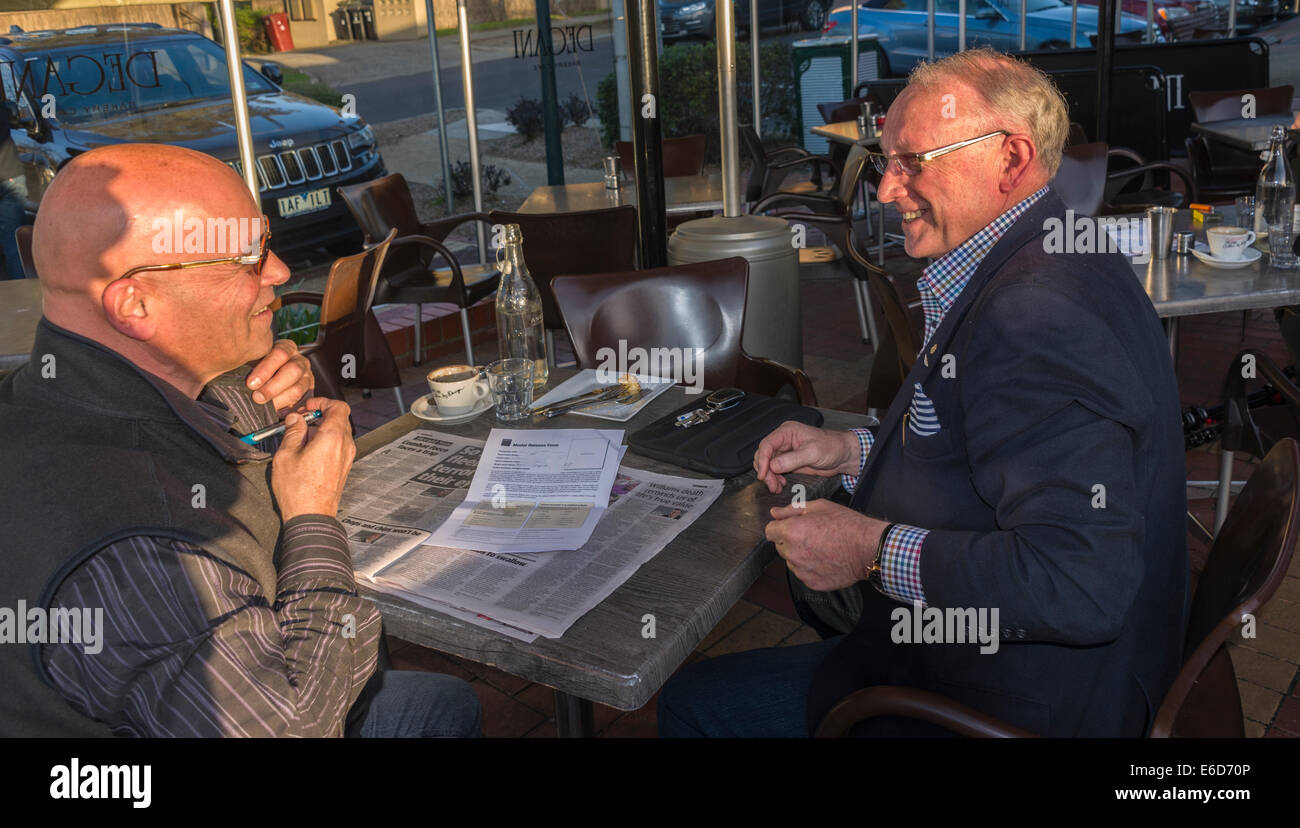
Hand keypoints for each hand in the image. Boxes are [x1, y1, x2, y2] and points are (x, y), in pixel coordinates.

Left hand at [247, 339, 313, 410]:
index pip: (280, 354)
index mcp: (286, 348)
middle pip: (293, 370)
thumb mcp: (253, 363)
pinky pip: (301, 402)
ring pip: (298, 388)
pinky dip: (289, 408)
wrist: (270, 382)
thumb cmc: (258, 372)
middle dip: (273, 386)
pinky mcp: (308, 392)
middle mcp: (299, 360)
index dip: (265, 370)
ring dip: (280, 399)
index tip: (250, 384)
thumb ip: (246, 366)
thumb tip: (228, 373)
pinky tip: (277, 411)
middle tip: (257, 397)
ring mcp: (306, 376)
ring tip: (266, 406)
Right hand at [271, 398, 354, 519]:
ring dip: (321, 428)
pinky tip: (306, 450)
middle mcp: (345, 446)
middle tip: (299, 420)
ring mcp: (346, 457)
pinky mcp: (343, 467)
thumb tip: (295, 418)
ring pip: (338, 432)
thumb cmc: (298, 490)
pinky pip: (337, 445)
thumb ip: (292, 432)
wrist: (311, 516)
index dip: (323, 402)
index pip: (339, 407)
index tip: (307, 406)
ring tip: (299, 436)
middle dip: (319, 414)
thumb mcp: (286, 455)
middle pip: (339, 418)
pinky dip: (325, 440)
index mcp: (333, 438)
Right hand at [753, 422, 861, 493]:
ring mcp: (786, 451)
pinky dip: (775, 478)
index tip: (763, 475)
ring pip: (768, 464)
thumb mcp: (813, 452)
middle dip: (766, 471)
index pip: (767, 444)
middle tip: (772, 485)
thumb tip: (773, 466)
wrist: (843, 455)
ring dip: (770, 477)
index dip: (762, 460)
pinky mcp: (789, 461)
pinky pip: (775, 470)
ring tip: (776, 488)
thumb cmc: (832, 447)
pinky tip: (780, 485)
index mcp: (787, 431)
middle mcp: (784, 440)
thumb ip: (792, 459)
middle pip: (764, 455)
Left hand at [765, 499, 888, 591]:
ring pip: (791, 561)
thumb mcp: (818, 507)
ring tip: (821, 548)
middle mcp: (792, 552)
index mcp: (791, 531)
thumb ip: (791, 510)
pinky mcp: (811, 583)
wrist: (867, 548)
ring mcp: (801, 570)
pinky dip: (810, 568)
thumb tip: (774, 513)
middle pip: (780, 546)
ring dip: (800, 555)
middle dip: (790, 540)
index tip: (791, 527)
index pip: (769, 531)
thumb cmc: (846, 524)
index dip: (779, 527)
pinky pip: (803, 574)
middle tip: (812, 535)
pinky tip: (826, 559)